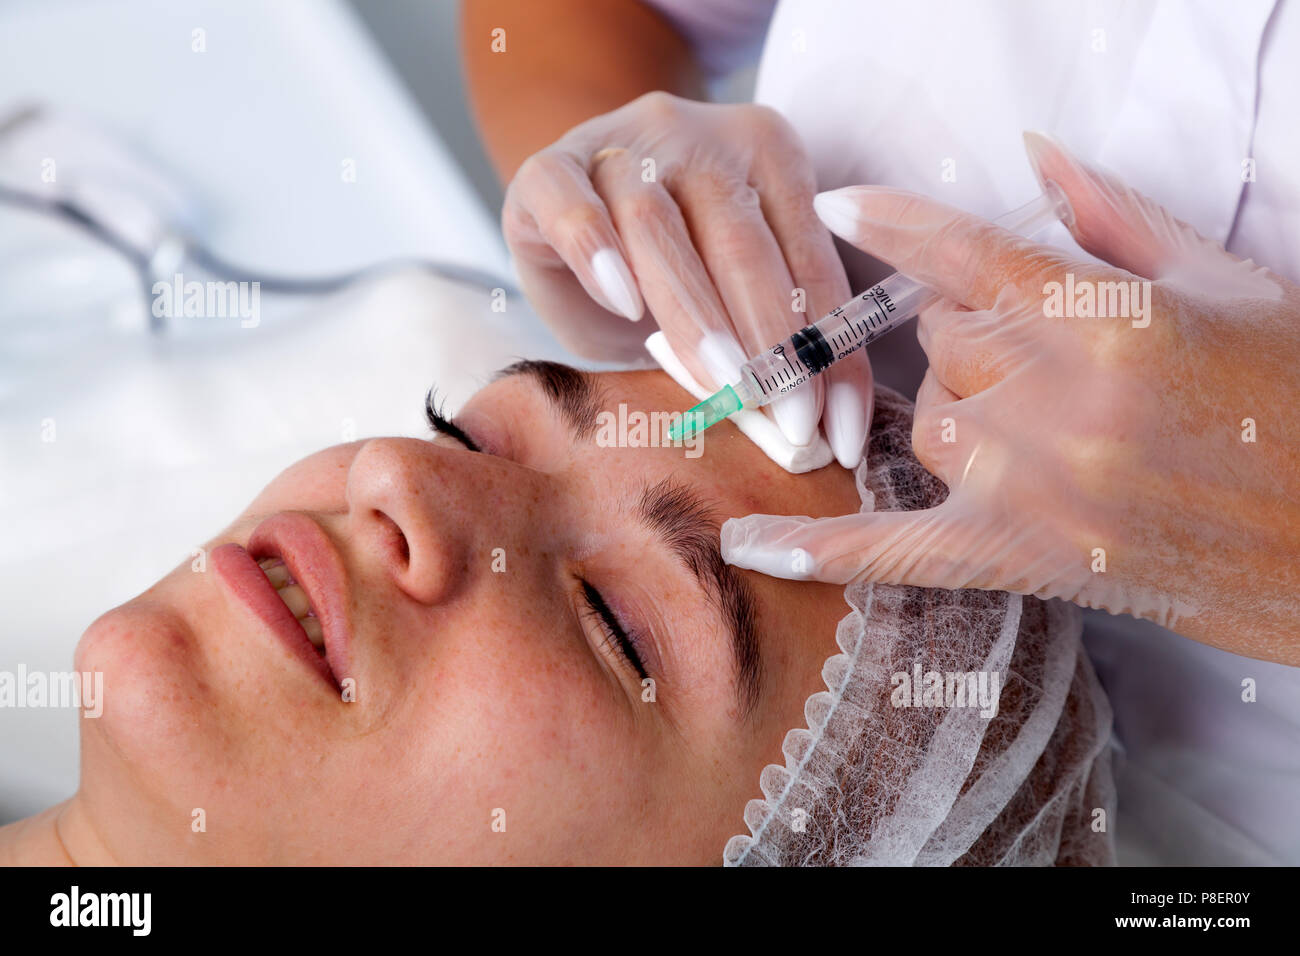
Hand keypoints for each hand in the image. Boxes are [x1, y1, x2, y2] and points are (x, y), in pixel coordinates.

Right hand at [502, 92, 873, 463]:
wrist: (566, 221)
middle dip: (772, 339)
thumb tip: (825, 423)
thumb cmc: (665, 272)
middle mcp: (697, 135)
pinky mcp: (547, 170)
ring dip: (698, 315)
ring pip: (659, 226)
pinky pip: (571, 205)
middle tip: (789, 418)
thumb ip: (775, 331)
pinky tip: (625, 305)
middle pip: (739, 239)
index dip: (829, 345)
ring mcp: (619, 146)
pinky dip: (597, 253)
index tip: (840, 428)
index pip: (811, 256)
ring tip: (726, 384)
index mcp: (766, 151)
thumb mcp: (734, 296)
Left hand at [722, 132, 1299, 663]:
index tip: (834, 203)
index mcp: (1099, 315)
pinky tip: (750, 545)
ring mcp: (1027, 483)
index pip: (963, 252)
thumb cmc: (1288, 393)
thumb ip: (1111, 216)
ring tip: (1044, 435)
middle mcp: (1051, 396)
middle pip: (940, 343)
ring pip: (926, 423)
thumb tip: (1032, 151)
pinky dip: (822, 550)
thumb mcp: (1217, 283)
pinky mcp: (1018, 556)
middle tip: (1045, 365)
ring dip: (959, 417)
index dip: (893, 224)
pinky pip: (894, 550)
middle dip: (974, 341)